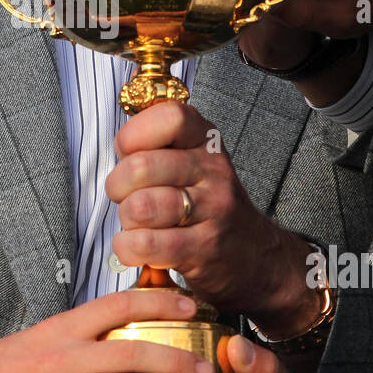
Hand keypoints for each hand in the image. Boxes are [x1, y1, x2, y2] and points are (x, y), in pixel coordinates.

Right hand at [0, 290, 209, 372]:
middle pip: (132, 348)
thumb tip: (114, 351)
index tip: (192, 303)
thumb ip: (72, 347)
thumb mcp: (32, 348)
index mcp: (60, 329)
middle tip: (208, 368)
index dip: (159, 299)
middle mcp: (62, 355)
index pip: (117, 303)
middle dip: (176, 356)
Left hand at [107, 102, 318, 335]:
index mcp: (207, 141)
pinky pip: (147, 244)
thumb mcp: (193, 161)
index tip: (127, 152)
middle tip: (123, 196)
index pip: (170, 117)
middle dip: (117, 185)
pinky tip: (134, 246)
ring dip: (126, 220)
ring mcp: (213, 210)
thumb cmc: (207, 204)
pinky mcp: (204, 248)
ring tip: (135, 224)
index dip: (135, 134)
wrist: (255, 255)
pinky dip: (127, 247)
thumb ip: (158, 144)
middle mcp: (214, 171)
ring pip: (141, 207)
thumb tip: (120, 142)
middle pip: (141, 166)